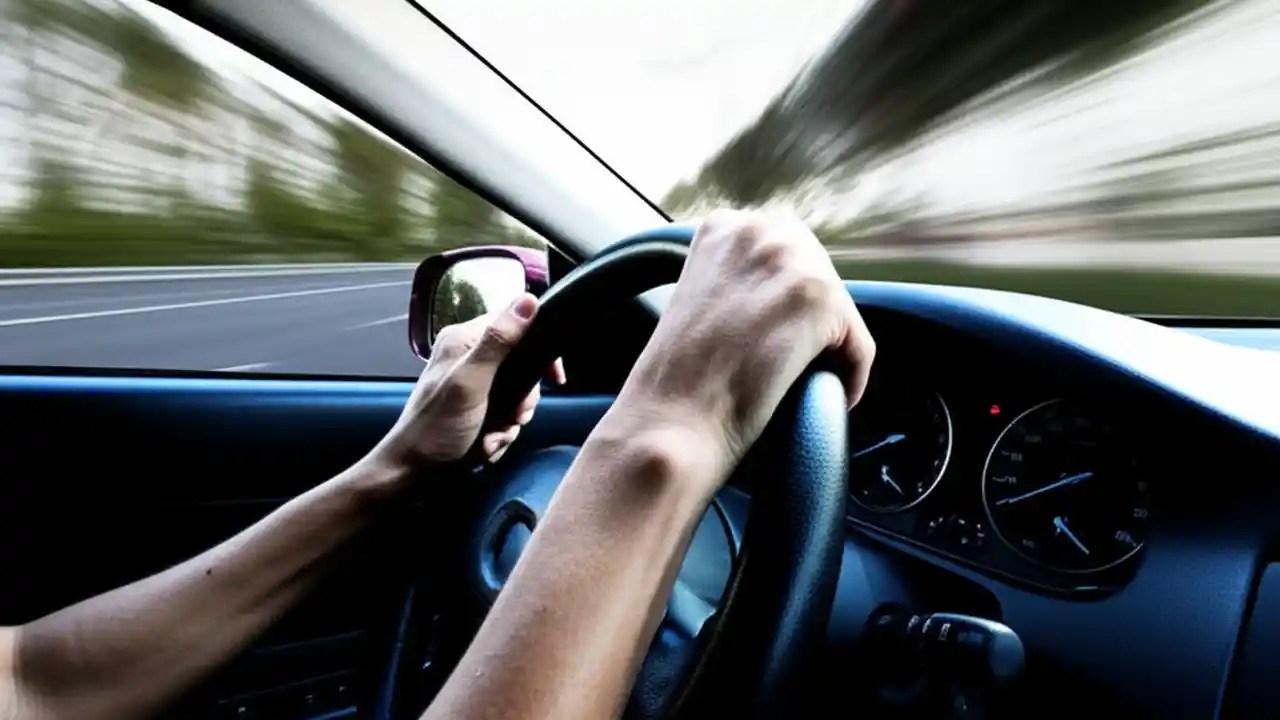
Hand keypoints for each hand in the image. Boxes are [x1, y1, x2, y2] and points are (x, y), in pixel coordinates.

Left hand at [370, 294, 564, 472]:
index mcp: (463, 339)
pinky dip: (501, 433)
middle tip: (514, 417)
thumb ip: (499, 342)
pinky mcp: (474, 408)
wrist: (413, 474)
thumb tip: (529, 300)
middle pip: (521, 364)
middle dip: (523, 399)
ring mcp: (472, 384)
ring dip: (511, 422)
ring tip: (494, 438)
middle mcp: (467, 356)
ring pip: (516, 394)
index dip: (538, 347)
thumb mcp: (471, 382)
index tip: (553, 377)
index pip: (514, 322)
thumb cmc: (436, 428)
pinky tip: (486, 446)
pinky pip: (504, 415)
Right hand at [604, 210, 874, 493]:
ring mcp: (790, 258)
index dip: (787, 303)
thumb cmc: (678, 380)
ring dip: (831, 349)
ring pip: (840, 310)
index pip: (787, 253)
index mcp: (723, 226)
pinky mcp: (819, 297)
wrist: (670, 419)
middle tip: (797, 364)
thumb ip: (736, 280)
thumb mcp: (699, 300)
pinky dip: (851, 378)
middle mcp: (757, 229)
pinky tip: (832, 399)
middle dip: (815, 321)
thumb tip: (777, 293)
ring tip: (809, 383)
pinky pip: (859, 346)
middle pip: (819, 273)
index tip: (778, 338)